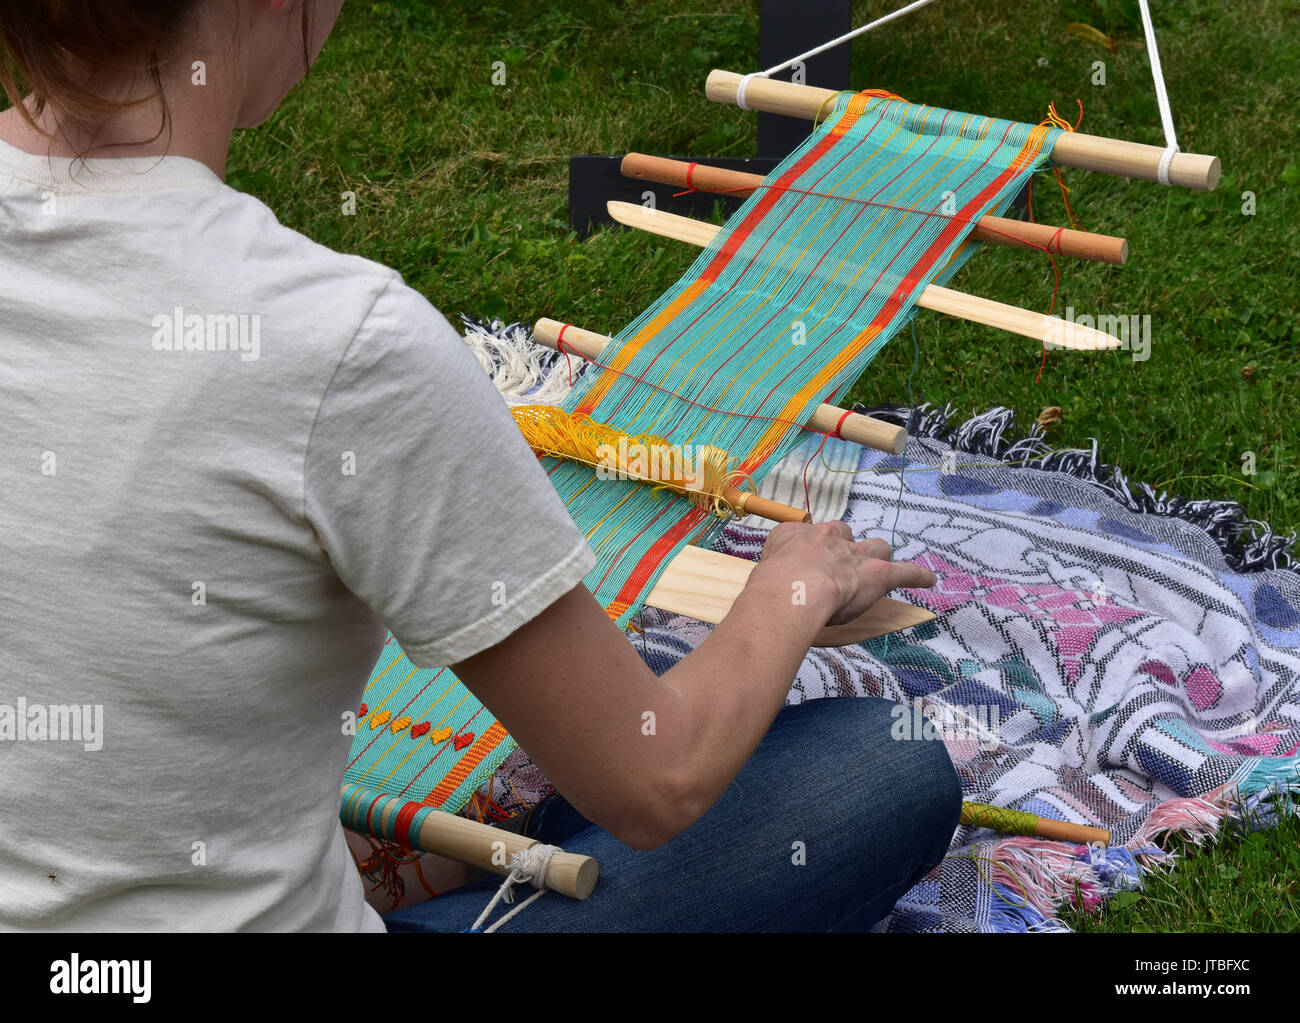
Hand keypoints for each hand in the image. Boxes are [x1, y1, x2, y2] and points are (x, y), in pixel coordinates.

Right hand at [755, 521, 937, 625]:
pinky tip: (929, 580)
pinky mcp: (880, 575)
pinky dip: (918, 576)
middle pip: (845, 533)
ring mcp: (855, 555)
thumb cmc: (771, 586)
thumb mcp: (764, 570)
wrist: (792, 589)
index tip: (809, 559)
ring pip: (875, 547)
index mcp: (798, 536)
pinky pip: (905, 572)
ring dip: (877, 557)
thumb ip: (774, 571)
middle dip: (846, 546)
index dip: (813, 547)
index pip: (810, 535)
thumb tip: (771, 587)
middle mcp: (829, 539)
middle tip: (841, 564)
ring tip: (879, 568)